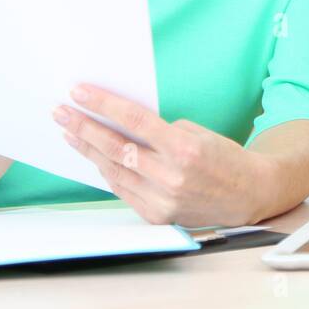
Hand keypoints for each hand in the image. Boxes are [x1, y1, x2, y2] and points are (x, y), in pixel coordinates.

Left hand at [52, 83, 271, 227]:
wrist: (248, 194)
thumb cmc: (224, 158)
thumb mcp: (197, 133)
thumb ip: (160, 132)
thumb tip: (122, 124)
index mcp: (184, 149)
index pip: (134, 121)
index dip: (103, 105)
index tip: (79, 92)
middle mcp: (170, 177)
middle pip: (115, 147)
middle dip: (83, 127)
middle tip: (61, 111)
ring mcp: (161, 200)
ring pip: (113, 170)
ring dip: (88, 149)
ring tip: (69, 132)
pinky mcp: (155, 215)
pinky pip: (122, 189)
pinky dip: (106, 171)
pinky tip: (93, 156)